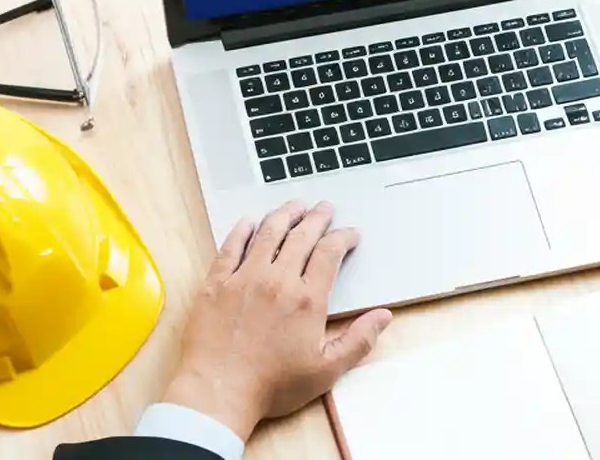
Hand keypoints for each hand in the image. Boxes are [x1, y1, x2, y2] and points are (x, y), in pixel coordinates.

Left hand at [163, 201, 392, 439]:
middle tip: (325, 208)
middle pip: (301, 236)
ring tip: (295, 205)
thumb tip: (383, 316)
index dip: (343, 238)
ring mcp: (244, 278)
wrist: (218, 393)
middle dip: (317, 218)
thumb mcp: (326, 371)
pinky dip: (242, 230)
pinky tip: (249, 222)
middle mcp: (277, 280)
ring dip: (284, 215)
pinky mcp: (216, 284)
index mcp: (307, 299)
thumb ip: (358, 340)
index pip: (330, 253)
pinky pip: (231, 247)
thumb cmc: (272, 386)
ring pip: (268, 233)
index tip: (350, 234)